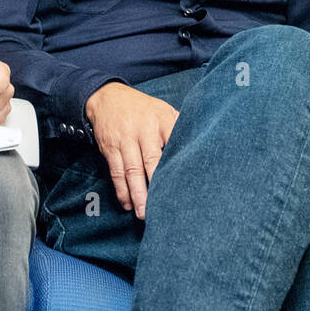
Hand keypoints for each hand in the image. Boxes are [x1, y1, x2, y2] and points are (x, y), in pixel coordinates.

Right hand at [85, 82, 178, 219]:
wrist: (107, 97)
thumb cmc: (143, 109)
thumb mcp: (164, 110)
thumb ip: (179, 128)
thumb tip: (201, 146)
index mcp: (162, 120)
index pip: (175, 141)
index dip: (180, 163)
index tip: (187, 183)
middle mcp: (144, 130)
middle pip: (151, 161)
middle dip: (157, 185)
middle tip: (163, 207)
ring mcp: (125, 139)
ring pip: (131, 170)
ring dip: (137, 193)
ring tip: (143, 213)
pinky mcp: (110, 147)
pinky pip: (116, 171)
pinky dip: (121, 189)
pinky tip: (127, 203)